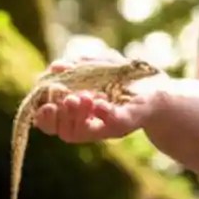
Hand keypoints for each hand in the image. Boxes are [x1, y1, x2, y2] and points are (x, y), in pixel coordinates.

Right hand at [32, 51, 157, 142]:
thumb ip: (77, 67)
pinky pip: (112, 123)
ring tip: (83, 97)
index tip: (43, 101)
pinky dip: (104, 114)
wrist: (157, 86)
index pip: (49, 119)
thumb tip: (55, 68)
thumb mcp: (98, 66)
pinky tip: (100, 103)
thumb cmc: (123, 78)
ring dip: (75, 115)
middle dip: (55, 116)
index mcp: (75, 111)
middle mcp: (87, 124)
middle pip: (59, 129)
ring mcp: (104, 126)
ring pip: (77, 132)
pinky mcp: (125, 123)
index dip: (41, 113)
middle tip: (65, 99)